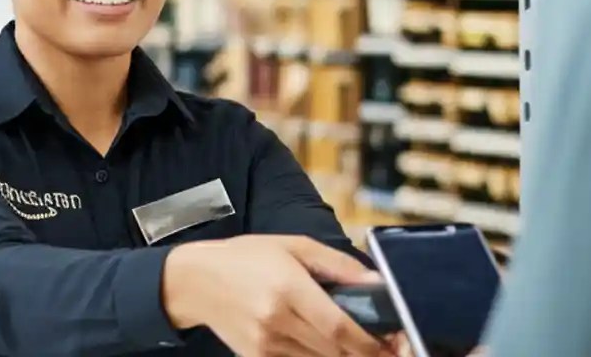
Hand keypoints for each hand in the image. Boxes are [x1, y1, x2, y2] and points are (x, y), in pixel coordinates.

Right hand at [163, 235, 398, 356]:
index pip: (340, 328)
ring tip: (359, 347)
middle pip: (335, 352)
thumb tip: (377, 282)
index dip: (371, 343)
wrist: (197, 282)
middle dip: (366, 353)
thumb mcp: (293, 246)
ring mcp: (265, 345)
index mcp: (289, 289)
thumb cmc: (247, 257)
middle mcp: (277, 321)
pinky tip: (328, 349)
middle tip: (389, 348)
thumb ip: (337, 264)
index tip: (393, 342)